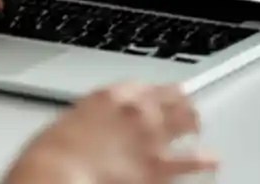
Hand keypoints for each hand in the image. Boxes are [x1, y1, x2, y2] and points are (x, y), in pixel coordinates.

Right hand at [4, 83, 216, 183]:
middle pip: (175, 98)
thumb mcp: (65, 126)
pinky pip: (196, 160)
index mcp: (112, 96)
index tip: (158, 99)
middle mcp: (138, 110)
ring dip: (194, 126)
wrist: (53, 177)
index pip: (147, 86)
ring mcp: (153, 136)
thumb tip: (92, 130)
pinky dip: (206, 161)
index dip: (156, 94)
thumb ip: (89, 122)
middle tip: (185, 112)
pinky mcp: (161, 166)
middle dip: (181, 105)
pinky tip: (212, 162)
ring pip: (189, 121)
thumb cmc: (47, 159)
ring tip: (197, 131)